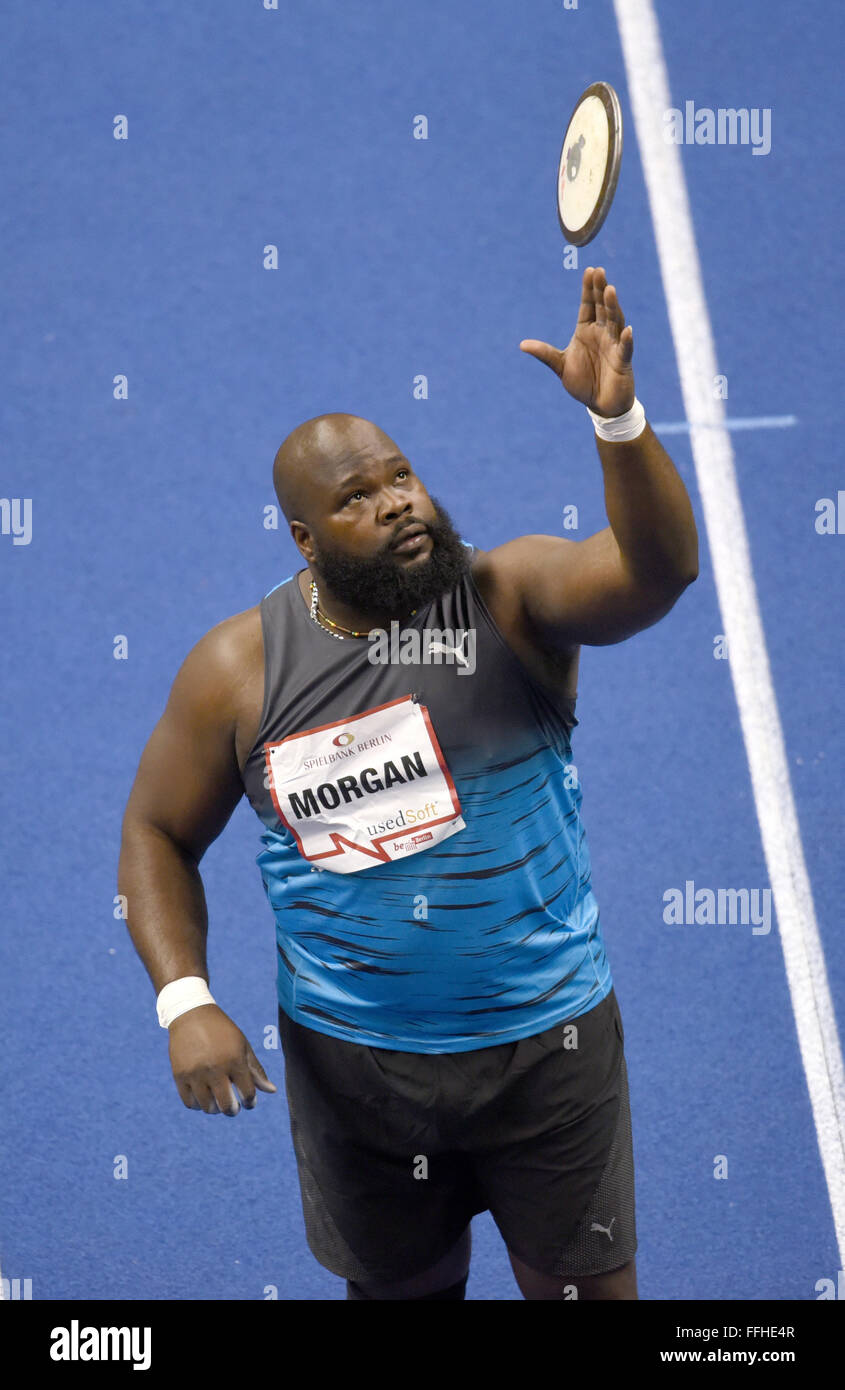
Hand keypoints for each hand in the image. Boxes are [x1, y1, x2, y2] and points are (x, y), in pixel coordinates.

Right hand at [168, 1003, 277, 1114]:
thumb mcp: (242, 1045)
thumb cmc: (222, 1031)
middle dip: (233, 1110)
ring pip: (207, 1107)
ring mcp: (195, 1073)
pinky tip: (203, 1098)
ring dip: (215, 1109)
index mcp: (234, 1060)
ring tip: (217, 1102)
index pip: (248, 1093)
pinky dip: (197, 1105)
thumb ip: (256, 1070)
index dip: (251, 1102)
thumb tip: (272, 1091)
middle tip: (234, 1108)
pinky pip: (190, 1102)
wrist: (191, 1014)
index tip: (249, 1102)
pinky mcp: (179, 1075)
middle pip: (227, 1106)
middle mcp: (215, 1069)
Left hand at [519, 266, 634, 417]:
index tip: (589, 271)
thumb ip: (544, 353)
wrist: (600, 404)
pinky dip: (626, 340)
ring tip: (610, 290)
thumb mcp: (560, 366)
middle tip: (600, 272)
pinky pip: (625, 349)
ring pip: (615, 322)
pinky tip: (627, 330)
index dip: (588, 289)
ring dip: (613, 307)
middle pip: (602, 308)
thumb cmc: (583, 382)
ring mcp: (614, 345)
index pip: (588, 306)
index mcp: (586, 331)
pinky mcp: (622, 361)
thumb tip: (522, 345)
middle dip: (600, 290)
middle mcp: (601, 334)